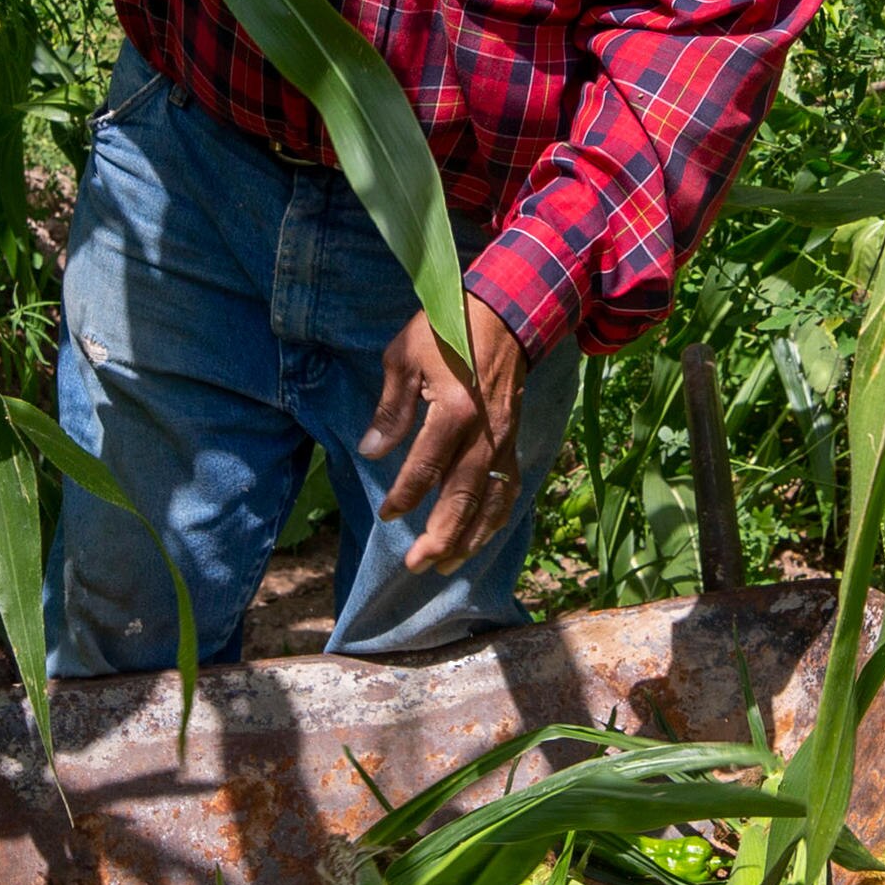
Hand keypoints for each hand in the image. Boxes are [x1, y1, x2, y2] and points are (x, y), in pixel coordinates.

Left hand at [366, 295, 526, 568]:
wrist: (504, 317)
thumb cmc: (445, 333)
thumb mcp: (404, 357)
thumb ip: (390, 408)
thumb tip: (371, 450)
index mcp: (453, 411)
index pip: (425, 468)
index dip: (404, 496)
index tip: (386, 515)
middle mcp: (482, 434)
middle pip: (461, 498)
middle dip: (438, 537)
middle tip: (415, 565)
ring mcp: (503, 442)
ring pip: (488, 503)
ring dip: (468, 539)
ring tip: (444, 566)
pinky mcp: (513, 444)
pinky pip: (508, 489)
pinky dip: (496, 518)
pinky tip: (480, 538)